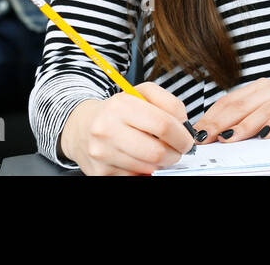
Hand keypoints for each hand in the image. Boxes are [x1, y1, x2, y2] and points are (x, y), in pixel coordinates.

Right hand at [61, 81, 193, 175]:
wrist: (82, 126)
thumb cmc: (118, 110)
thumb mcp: (143, 94)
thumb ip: (170, 104)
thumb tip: (184, 126)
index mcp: (122, 105)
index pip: (163, 125)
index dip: (182, 136)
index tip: (187, 140)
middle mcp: (108, 129)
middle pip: (157, 152)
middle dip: (175, 154)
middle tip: (177, 150)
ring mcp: (102, 153)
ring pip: (148, 167)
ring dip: (161, 163)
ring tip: (159, 152)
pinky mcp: (100, 172)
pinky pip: (135, 175)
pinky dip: (144, 169)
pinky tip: (141, 158)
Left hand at [190, 78, 269, 142]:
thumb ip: (249, 124)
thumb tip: (217, 136)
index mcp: (263, 90)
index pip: (231, 101)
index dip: (213, 115)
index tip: (197, 132)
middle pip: (244, 103)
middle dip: (221, 121)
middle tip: (206, 137)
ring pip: (266, 107)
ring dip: (246, 123)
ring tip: (229, 138)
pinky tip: (266, 133)